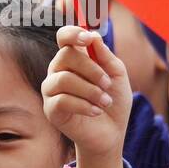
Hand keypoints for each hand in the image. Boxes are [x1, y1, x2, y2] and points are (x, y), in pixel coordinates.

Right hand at [44, 26, 131, 167]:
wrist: (111, 133)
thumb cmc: (113, 102)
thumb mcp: (117, 76)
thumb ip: (106, 56)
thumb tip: (93, 36)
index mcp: (74, 59)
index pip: (64, 37)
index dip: (73, 33)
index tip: (88, 39)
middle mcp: (59, 71)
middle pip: (66, 55)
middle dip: (91, 69)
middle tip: (107, 84)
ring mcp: (52, 90)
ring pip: (63, 79)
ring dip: (90, 90)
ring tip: (104, 102)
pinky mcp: (51, 109)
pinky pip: (61, 100)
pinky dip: (83, 105)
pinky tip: (95, 111)